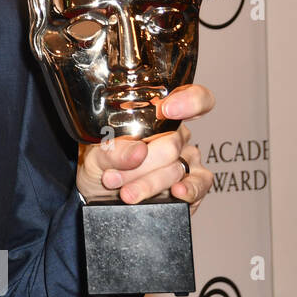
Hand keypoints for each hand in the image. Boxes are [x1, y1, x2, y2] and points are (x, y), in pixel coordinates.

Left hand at [76, 84, 215, 214]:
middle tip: (113, 177)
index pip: (191, 98)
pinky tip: (176, 192)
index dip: (188, 101)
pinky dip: (189, 190)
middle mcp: (177, 137)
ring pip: (177, 168)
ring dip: (149, 183)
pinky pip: (199, 185)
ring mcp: (188, 160)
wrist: (98, 198)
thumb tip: (138, 152)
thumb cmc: (101, 168)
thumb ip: (114, 152)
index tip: (167, 109)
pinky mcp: (195, 185)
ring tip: (126, 193)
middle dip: (140, 165)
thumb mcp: (96, 157)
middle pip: (170, 145)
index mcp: (157, 119)